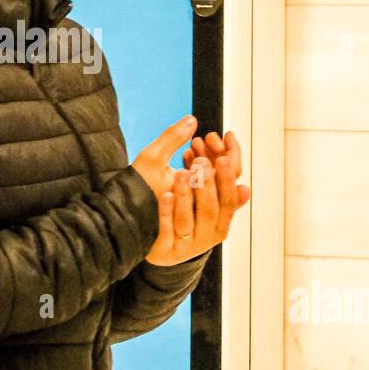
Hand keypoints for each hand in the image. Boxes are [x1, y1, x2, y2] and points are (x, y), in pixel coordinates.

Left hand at [131, 117, 249, 265]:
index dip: (232, 161)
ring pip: (193, 218)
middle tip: (205, 160)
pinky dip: (169, 212)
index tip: (224, 137)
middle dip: (212, 179)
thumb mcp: (174, 171)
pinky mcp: (165, 249)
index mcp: (217, 211)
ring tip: (182, 172)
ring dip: (189, 193)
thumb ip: (181, 146)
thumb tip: (192, 120)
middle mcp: (207, 229)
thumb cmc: (158, 198)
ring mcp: (187, 241)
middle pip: (218, 204)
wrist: (135, 232)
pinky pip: (168, 231)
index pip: (233, 187)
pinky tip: (166, 194)